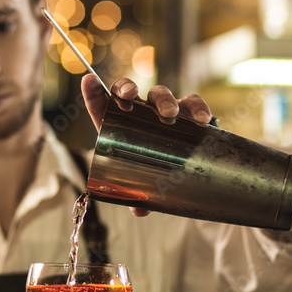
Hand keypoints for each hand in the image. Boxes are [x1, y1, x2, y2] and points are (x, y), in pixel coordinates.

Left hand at [81, 75, 212, 216]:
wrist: (179, 170)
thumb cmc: (149, 172)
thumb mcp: (139, 183)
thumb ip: (136, 195)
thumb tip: (139, 210)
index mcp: (117, 123)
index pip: (101, 103)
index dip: (93, 91)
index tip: (88, 81)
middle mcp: (139, 111)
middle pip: (129, 90)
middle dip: (127, 88)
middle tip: (131, 97)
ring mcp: (163, 109)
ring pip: (161, 94)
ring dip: (164, 100)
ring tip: (170, 115)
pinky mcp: (188, 113)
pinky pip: (193, 104)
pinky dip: (198, 108)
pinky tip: (202, 120)